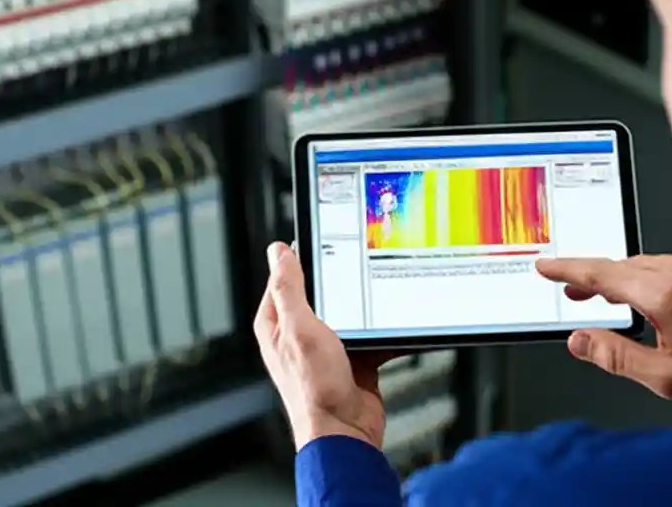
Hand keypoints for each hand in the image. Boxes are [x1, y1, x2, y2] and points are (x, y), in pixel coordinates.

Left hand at [254, 242, 389, 450]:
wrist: (345, 431)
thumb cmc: (315, 389)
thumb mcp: (300, 328)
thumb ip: (289, 288)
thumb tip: (279, 252)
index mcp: (276, 324)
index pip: (285, 277)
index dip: (302, 258)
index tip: (324, 240)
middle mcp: (298, 335)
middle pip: (323, 292)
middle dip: (342, 282)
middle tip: (359, 265)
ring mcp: (327, 348)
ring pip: (351, 313)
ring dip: (366, 309)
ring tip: (380, 297)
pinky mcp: (353, 360)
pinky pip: (372, 336)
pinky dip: (384, 332)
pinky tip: (394, 326)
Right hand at [537, 255, 671, 406]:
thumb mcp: (665, 378)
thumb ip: (615, 356)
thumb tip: (581, 342)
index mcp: (664, 295)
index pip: (601, 274)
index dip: (567, 269)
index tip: (547, 265)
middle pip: (624, 265)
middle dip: (594, 277)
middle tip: (573, 293)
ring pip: (651, 264)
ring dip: (625, 277)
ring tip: (612, 299)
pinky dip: (655, 277)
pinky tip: (658, 300)